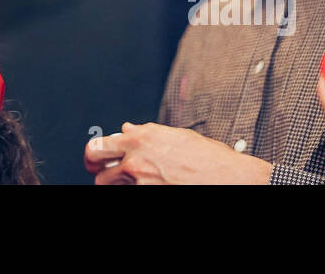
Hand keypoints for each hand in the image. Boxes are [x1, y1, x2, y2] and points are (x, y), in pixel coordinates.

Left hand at [84, 122, 272, 184]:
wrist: (230, 178)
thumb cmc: (209, 158)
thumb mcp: (177, 136)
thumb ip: (147, 133)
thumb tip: (127, 130)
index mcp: (141, 138)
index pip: (100, 144)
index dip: (94, 154)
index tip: (95, 159)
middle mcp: (136, 157)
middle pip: (96, 166)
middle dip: (97, 170)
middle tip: (102, 174)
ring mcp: (140, 180)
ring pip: (109, 184)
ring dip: (116, 184)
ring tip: (131, 182)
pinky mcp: (147, 194)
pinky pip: (128, 193)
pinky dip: (132, 190)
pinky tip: (147, 186)